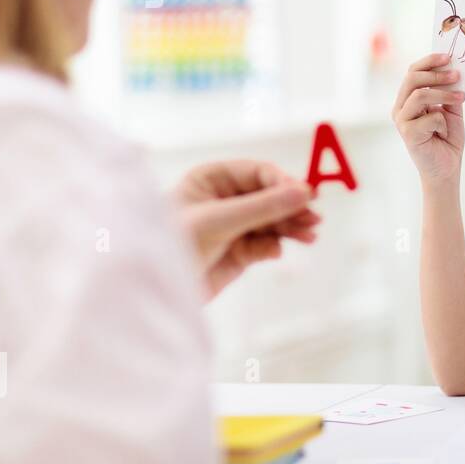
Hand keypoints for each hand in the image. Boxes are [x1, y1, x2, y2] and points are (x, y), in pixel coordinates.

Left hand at [174, 160, 320, 298]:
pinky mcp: (237, 253)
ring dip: (290, 227)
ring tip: (309, 236)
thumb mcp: (219, 221)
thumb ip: (263, 207)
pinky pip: (264, 244)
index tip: (306, 195)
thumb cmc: (173, 244)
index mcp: (211, 179)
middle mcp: (223, 200)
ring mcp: (232, 227)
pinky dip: (274, 247)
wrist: (150, 290)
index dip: (283, 182)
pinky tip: (276, 252)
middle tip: (314, 219)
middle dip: (291, 207)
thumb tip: (304, 192)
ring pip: (271, 221)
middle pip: (269, 197)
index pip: (257, 172)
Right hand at [392, 52, 464, 182]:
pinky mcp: (407, 134)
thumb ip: (450, 92)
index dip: (429, 61)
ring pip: (420, 95)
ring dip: (444, 94)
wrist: (446, 170)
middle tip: (457, 74)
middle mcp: (401, 108)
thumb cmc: (447, 141)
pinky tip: (444, 132)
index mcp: (408, 99)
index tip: (448, 56)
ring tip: (461, 97)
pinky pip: (429, 117)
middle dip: (436, 73)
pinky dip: (442, 122)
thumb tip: (456, 71)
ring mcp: (402, 121)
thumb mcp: (452, 111)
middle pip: (412, 78)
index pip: (413, 72)